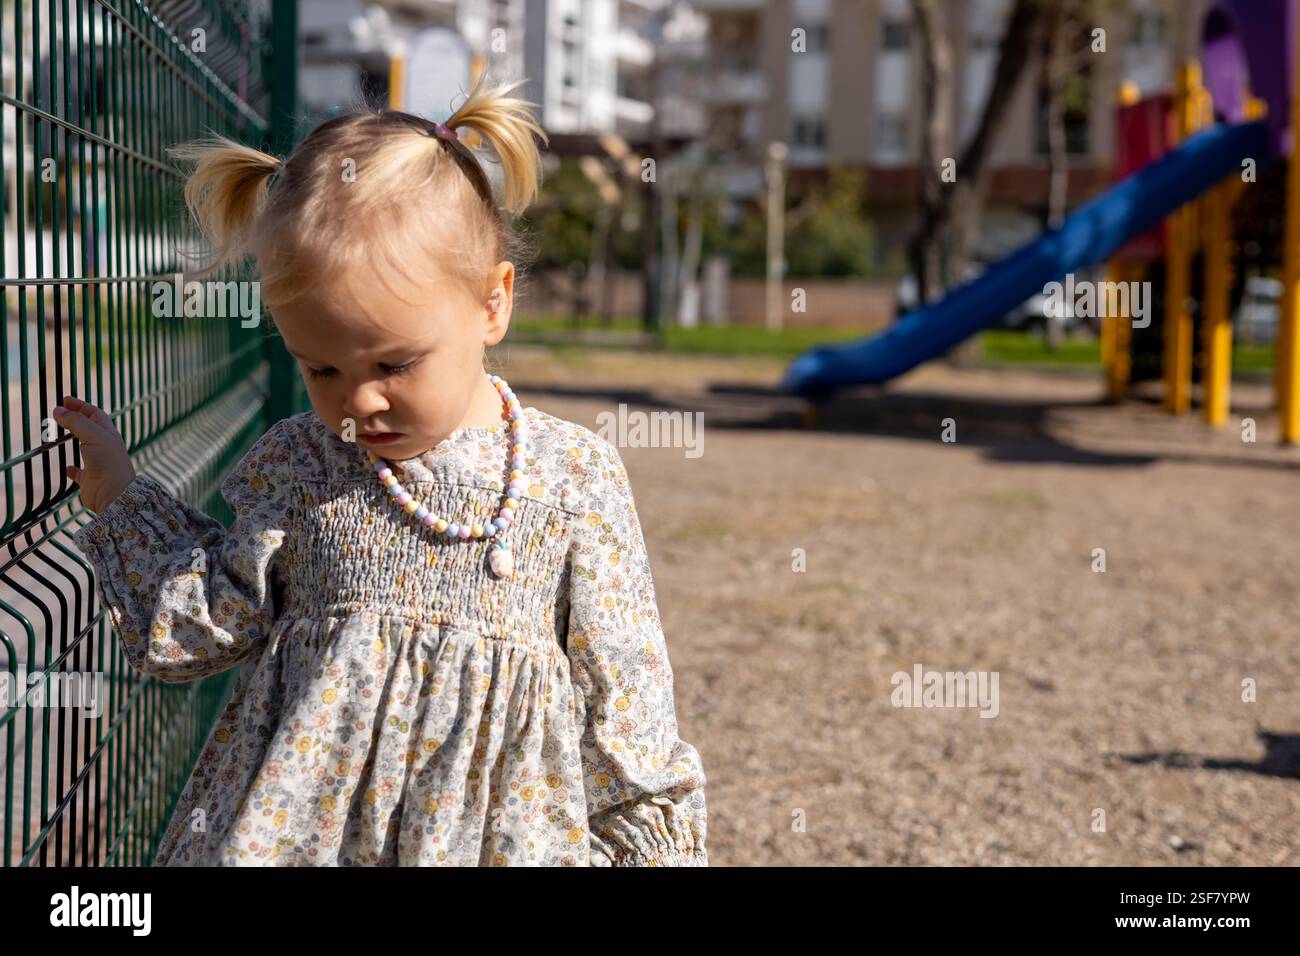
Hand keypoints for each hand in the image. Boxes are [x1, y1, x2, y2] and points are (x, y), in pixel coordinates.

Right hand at [52, 395, 135, 513]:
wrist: (114, 493)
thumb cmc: (109, 462)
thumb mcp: (93, 435)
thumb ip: (76, 422)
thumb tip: (58, 410)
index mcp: (109, 434)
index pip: (95, 414)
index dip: (80, 406)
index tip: (65, 400)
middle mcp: (104, 448)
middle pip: (90, 429)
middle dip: (76, 419)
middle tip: (59, 413)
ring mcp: (98, 464)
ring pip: (85, 448)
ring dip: (74, 440)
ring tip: (60, 434)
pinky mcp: (90, 480)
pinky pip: (80, 473)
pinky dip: (73, 470)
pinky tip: (68, 468)